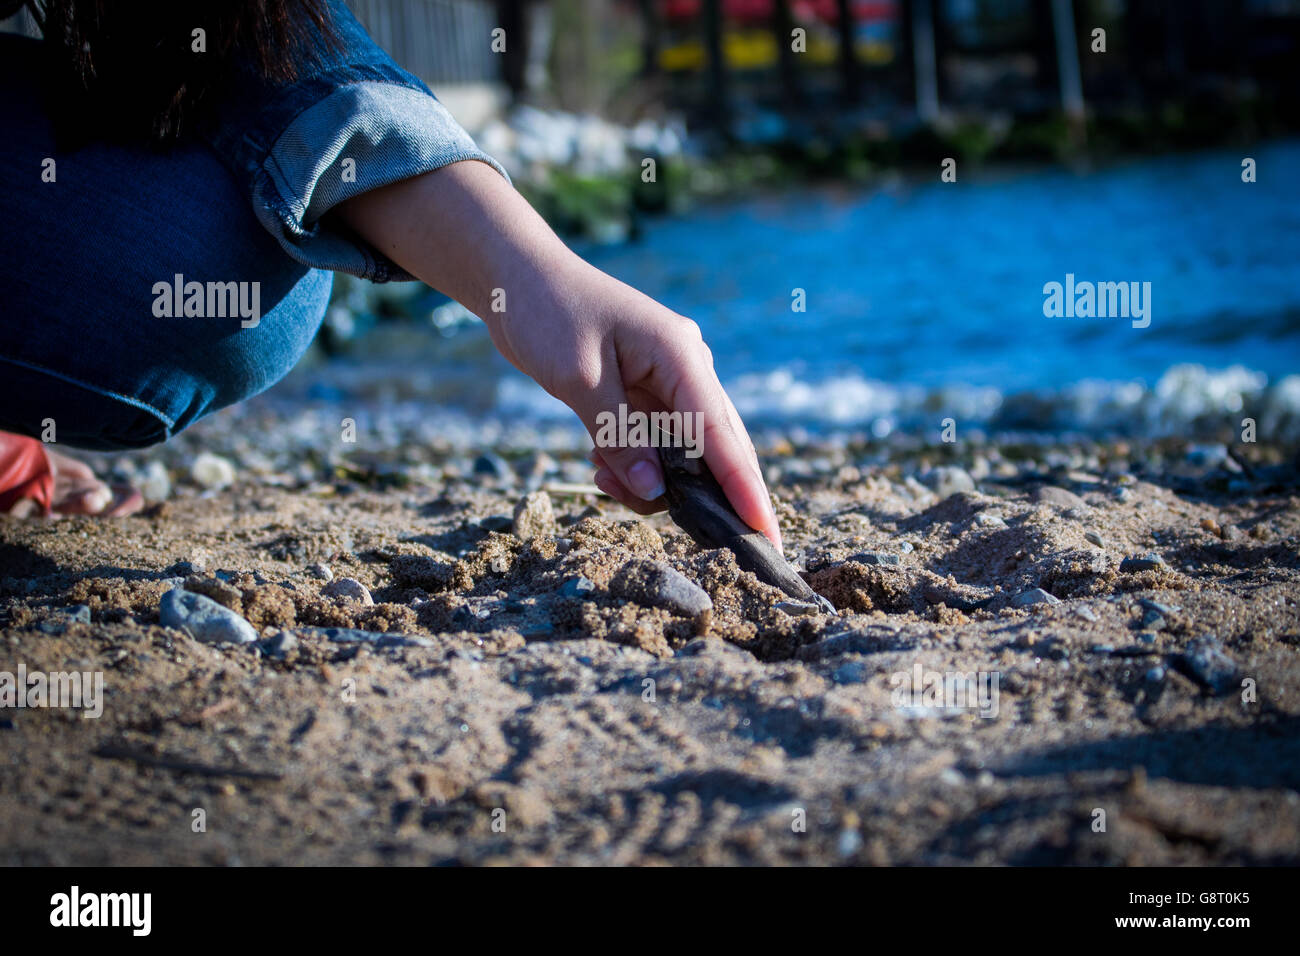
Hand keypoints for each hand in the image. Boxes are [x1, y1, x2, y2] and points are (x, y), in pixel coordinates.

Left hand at [487, 257, 781, 551]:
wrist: (518, 279)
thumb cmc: (548, 314)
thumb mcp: (580, 379)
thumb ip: (620, 436)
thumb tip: (657, 490)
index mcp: (680, 356)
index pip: (721, 434)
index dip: (744, 489)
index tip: (765, 534)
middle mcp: (685, 369)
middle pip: (718, 447)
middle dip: (714, 498)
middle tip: (730, 549)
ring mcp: (668, 382)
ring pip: (683, 454)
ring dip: (650, 479)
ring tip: (600, 475)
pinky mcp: (645, 394)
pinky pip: (655, 445)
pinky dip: (633, 464)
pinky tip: (598, 462)